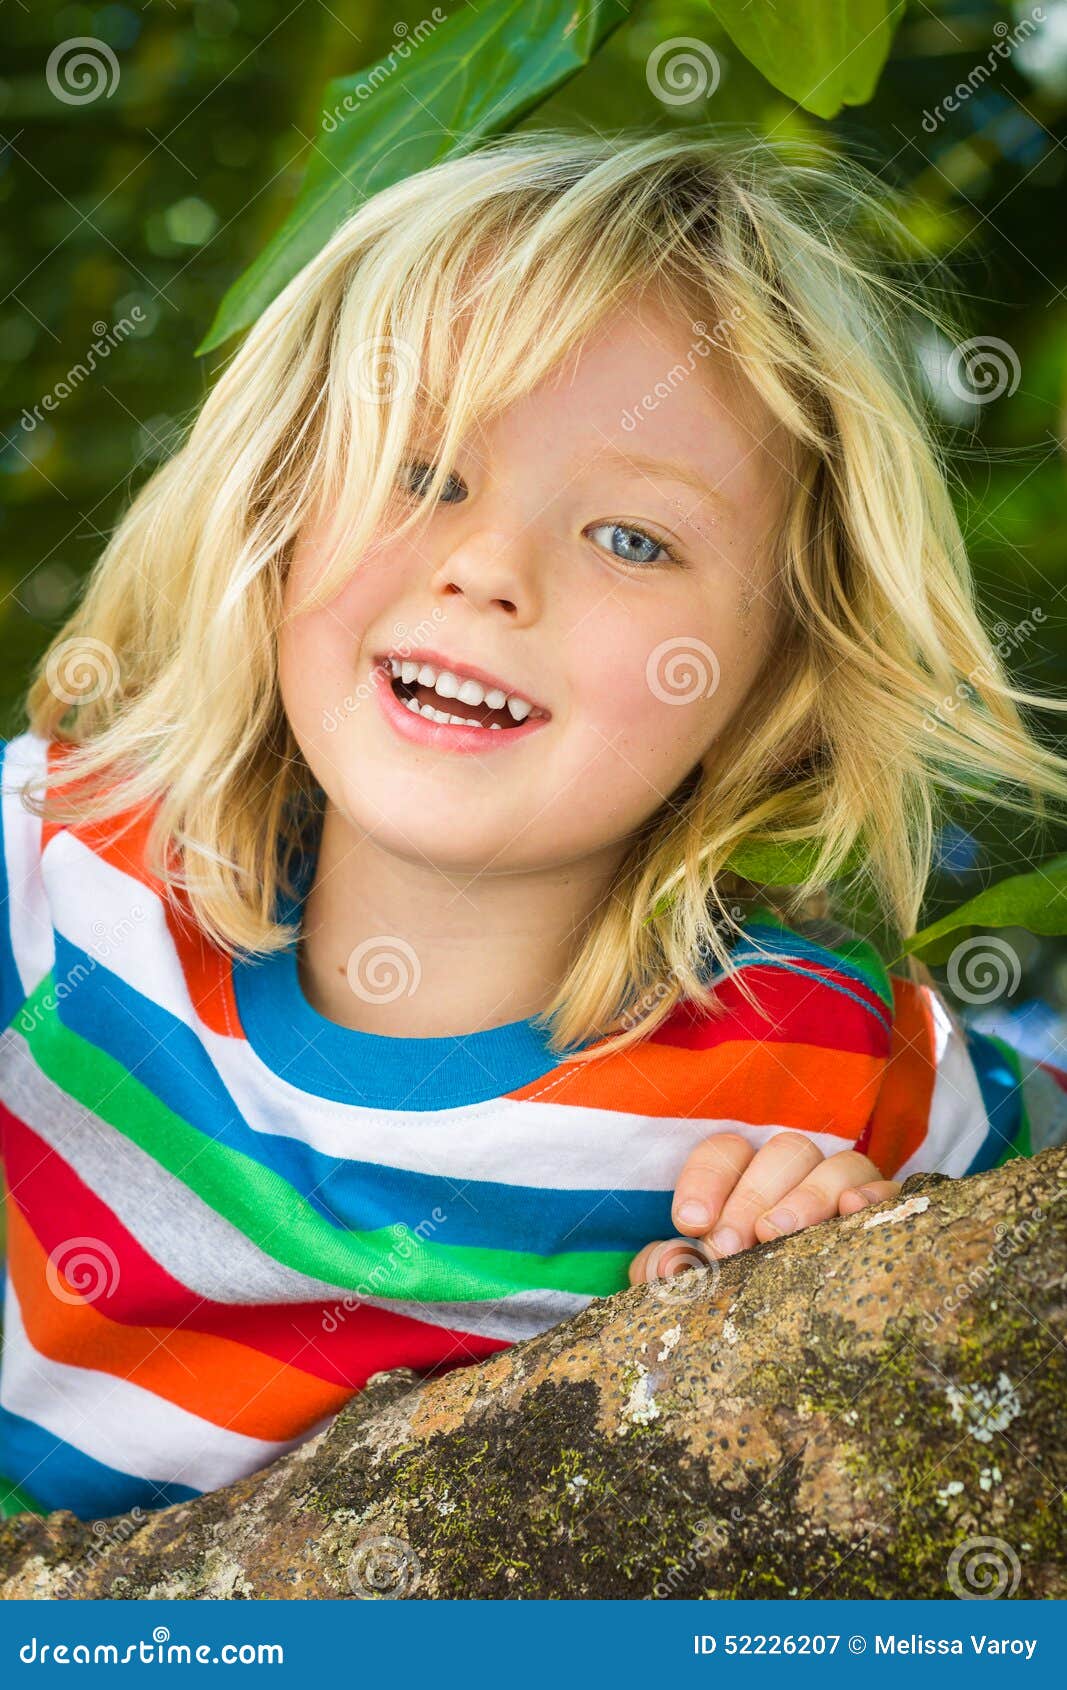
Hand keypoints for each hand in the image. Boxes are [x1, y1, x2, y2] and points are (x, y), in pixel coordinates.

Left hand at [629, 1130, 900, 1283]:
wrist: (791, 1352)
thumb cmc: (732, 1298)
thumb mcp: (693, 1283)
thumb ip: (668, 1267)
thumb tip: (667, 1264)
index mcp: (747, 1177)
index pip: (727, 1150)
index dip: (707, 1177)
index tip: (690, 1221)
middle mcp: (798, 1176)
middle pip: (783, 1151)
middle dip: (751, 1195)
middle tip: (729, 1245)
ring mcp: (845, 1191)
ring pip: (837, 1163)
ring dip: (806, 1194)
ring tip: (778, 1232)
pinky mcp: (886, 1214)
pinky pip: (889, 1187)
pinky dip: (873, 1192)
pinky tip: (852, 1211)